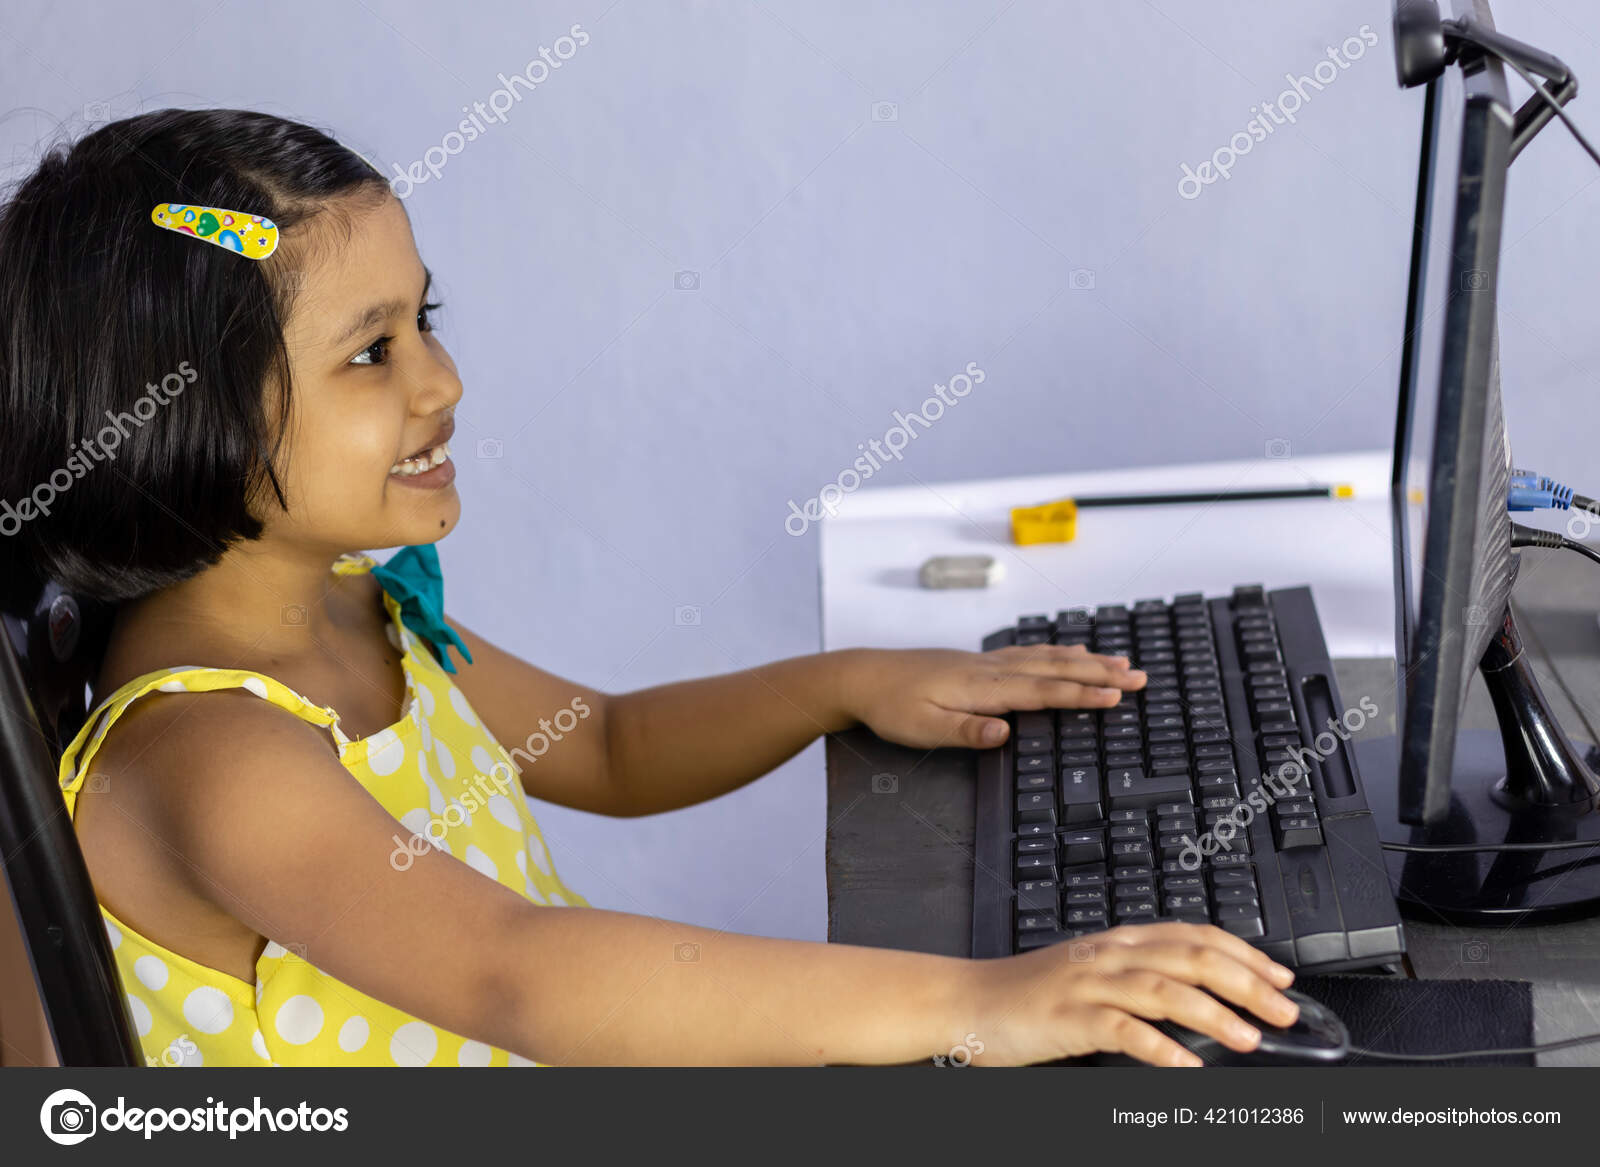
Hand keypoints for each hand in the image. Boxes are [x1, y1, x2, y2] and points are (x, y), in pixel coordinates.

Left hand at [839, 644, 1145, 749]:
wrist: (862, 677)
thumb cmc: (890, 707)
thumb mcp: (922, 729)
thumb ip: (966, 731)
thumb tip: (1005, 732)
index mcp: (982, 688)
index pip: (1043, 691)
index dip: (1082, 694)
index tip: (1118, 697)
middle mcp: (990, 669)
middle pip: (1054, 669)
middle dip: (1099, 673)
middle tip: (1140, 676)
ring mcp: (985, 662)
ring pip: (1045, 657)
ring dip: (1084, 660)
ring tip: (1119, 661)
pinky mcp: (977, 662)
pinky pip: (1028, 653)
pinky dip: (1055, 652)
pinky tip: (1067, 653)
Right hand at [956, 922, 1299, 1066]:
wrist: (968, 999)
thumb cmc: (1031, 995)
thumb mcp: (1092, 976)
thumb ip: (1140, 980)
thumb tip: (1200, 998)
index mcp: (1120, 942)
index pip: (1195, 936)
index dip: (1245, 954)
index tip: (1281, 978)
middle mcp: (1110, 955)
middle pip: (1192, 958)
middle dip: (1246, 984)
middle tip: (1284, 1010)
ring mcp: (1089, 984)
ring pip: (1165, 989)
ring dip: (1214, 1015)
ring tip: (1249, 1038)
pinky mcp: (1069, 1017)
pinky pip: (1123, 1030)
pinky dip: (1160, 1048)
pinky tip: (1186, 1065)